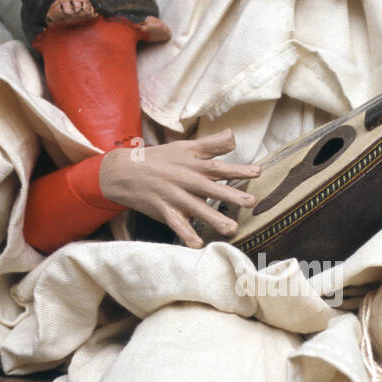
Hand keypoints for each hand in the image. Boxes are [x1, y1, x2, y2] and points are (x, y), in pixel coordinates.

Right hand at [98, 129, 260, 248]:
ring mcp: (174, 196)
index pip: (219, 166)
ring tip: (232, 229)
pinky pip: (177, 224)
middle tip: (250, 202)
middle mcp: (186, 180)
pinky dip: (186, 235)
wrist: (124, 172)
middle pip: (210, 187)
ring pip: (196, 208)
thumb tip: (234, 136)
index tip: (257, 172)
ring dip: (214, 218)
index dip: (238, 169)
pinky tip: (198, 245)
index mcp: (194, 164)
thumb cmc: (160, 159)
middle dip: (230, 195)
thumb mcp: (186, 147)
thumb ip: (212, 144)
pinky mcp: (164, 210)